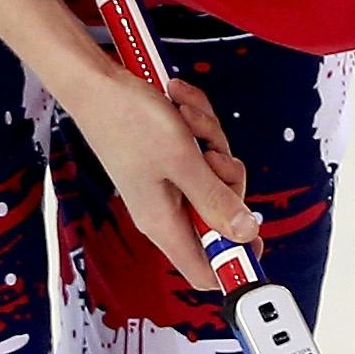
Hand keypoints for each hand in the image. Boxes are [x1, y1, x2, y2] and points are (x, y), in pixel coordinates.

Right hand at [65, 66, 261, 291]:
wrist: (97, 81)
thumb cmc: (129, 119)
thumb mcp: (183, 161)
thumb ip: (216, 200)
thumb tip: (245, 233)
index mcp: (163, 223)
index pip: (205, 272)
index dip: (235, 262)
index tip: (257, 237)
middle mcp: (165, 208)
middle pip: (221, 213)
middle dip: (227, 176)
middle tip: (211, 153)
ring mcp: (168, 182)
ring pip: (216, 175)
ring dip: (211, 140)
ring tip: (187, 118)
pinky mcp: (169, 159)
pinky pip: (202, 150)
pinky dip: (198, 126)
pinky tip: (182, 107)